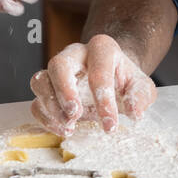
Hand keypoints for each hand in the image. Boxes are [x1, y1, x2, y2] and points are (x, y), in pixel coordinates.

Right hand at [29, 36, 156, 135]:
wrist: (113, 79)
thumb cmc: (125, 80)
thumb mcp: (141, 86)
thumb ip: (140, 96)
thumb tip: (134, 113)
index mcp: (101, 48)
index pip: (98, 68)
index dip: (103, 98)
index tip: (110, 124)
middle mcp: (74, 54)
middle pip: (58, 64)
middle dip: (65, 91)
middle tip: (76, 114)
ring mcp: (57, 72)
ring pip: (39, 80)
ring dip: (51, 106)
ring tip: (69, 125)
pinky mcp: (48, 90)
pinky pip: (35, 102)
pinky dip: (45, 118)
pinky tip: (62, 129)